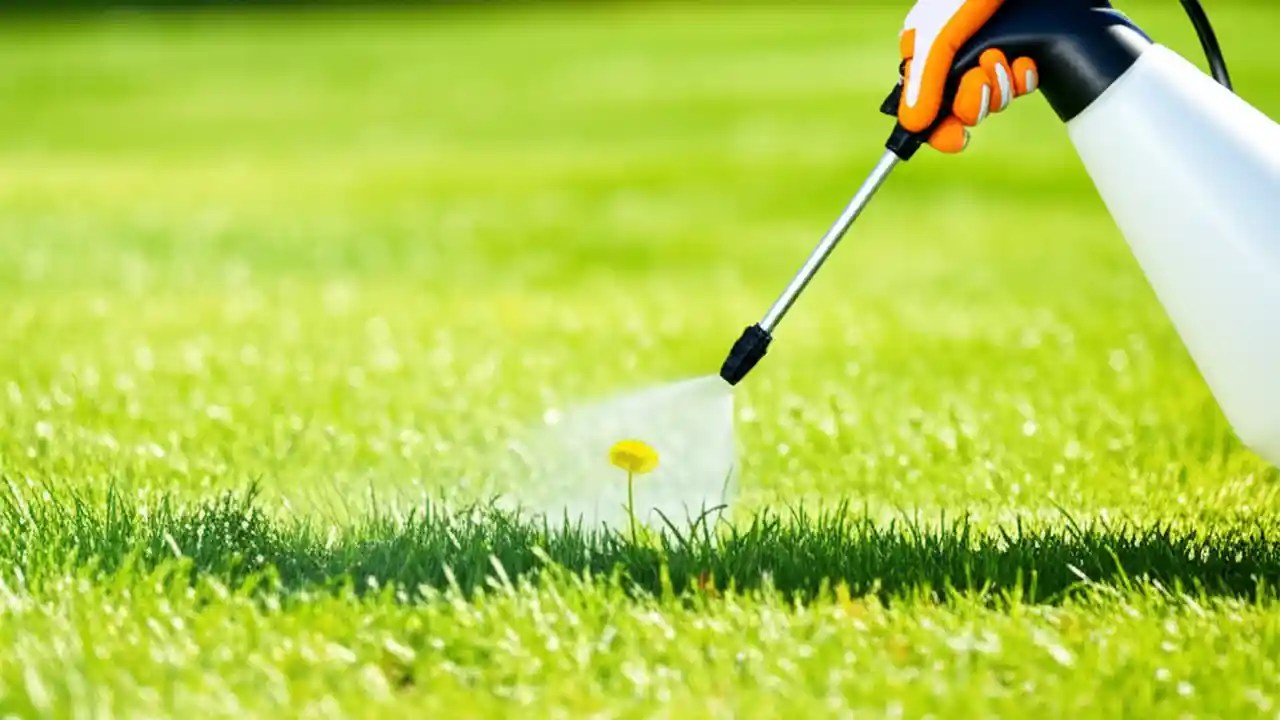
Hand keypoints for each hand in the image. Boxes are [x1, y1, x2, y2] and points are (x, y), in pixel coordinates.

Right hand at [898, 0, 1040, 152]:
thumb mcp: (941, 34)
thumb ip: (924, 82)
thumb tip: (911, 126)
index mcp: (926, 50)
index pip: (924, 105)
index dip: (938, 128)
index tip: (957, 139)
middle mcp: (956, 55)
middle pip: (959, 108)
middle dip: (975, 100)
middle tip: (983, 77)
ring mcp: (991, 52)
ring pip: (992, 98)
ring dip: (1001, 87)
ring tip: (1006, 58)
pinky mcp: (1023, 49)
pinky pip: (1020, 84)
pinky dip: (1024, 77)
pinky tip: (1027, 59)